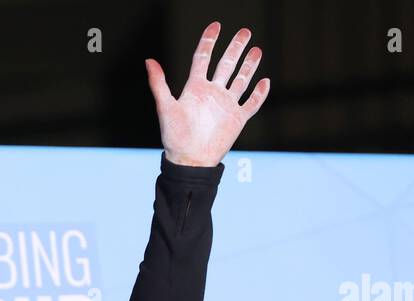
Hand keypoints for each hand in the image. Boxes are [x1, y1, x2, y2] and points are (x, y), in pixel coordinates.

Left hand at [145, 21, 269, 167]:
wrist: (190, 161)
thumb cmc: (175, 137)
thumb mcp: (165, 107)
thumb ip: (159, 84)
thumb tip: (149, 60)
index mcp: (195, 88)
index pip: (203, 58)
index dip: (209, 41)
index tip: (216, 25)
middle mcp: (212, 93)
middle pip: (226, 64)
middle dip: (236, 48)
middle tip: (245, 32)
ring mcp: (225, 105)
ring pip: (241, 80)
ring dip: (249, 65)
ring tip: (256, 50)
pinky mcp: (237, 119)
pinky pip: (251, 103)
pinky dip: (259, 93)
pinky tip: (265, 82)